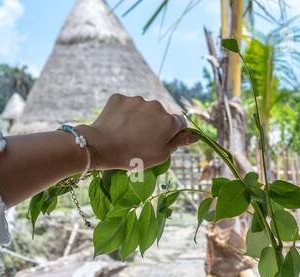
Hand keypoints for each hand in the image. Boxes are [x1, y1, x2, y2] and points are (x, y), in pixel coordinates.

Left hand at [78, 94, 198, 171]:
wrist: (102, 146)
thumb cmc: (135, 156)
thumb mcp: (162, 155)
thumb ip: (179, 142)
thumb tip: (196, 136)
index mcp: (169, 121)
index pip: (179, 123)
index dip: (172, 133)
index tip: (162, 141)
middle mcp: (155, 106)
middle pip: (160, 115)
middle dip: (154, 125)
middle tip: (142, 141)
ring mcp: (136, 100)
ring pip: (142, 109)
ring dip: (139, 119)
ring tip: (127, 134)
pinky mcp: (119, 98)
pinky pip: (126, 106)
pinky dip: (124, 114)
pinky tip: (118, 126)